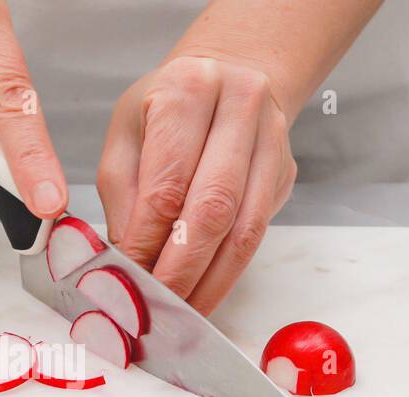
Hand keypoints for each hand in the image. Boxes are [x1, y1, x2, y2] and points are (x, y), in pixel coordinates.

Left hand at [98, 56, 296, 313]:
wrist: (232, 72)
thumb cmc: (168, 106)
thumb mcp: (127, 136)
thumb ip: (124, 198)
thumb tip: (128, 263)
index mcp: (189, 89)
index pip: (167, 183)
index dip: (147, 240)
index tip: (128, 277)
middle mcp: (241, 108)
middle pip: (213, 208)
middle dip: (182, 269)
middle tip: (156, 306)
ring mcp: (272, 141)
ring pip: (245, 229)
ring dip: (211, 281)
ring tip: (181, 311)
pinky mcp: (285, 172)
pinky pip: (258, 232)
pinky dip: (228, 271)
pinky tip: (204, 291)